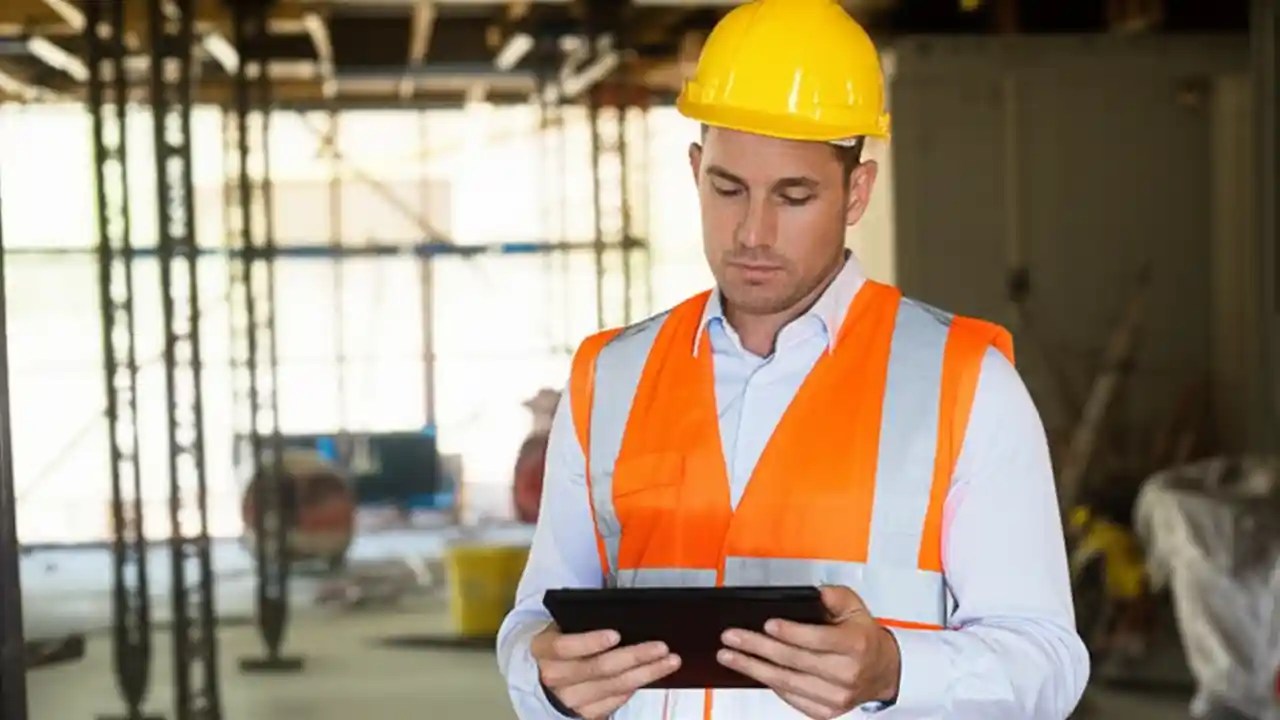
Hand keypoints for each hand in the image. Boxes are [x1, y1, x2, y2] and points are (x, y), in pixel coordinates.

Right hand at [530, 624, 681, 718]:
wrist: (542, 674)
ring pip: (613, 687)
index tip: (616, 634)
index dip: (590, 642)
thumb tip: (624, 618)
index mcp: (543, 649)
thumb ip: (583, 623)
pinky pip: (615, 701)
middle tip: (661, 647)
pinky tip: (650, 675)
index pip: (565, 647)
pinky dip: (634, 687)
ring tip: (669, 660)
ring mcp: (569, 699)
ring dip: (646, 673)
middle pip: (599, 668)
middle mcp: (554, 677)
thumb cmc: (560, 643)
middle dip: (634, 656)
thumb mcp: (562, 626)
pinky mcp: (584, 714)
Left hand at [716, 586, 901, 719]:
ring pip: (787, 682)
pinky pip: (790, 697)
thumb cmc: (863, 638)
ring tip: (730, 656)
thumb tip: (813, 593)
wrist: (883, 671)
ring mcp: (837, 696)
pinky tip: (752, 671)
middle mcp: (848, 673)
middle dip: (758, 647)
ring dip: (753, 668)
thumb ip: (833, 595)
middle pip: (795, 661)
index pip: (818, 639)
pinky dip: (769, 683)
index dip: (791, 632)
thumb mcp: (854, 607)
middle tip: (733, 637)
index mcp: (856, 645)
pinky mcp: (825, 711)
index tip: (767, 624)